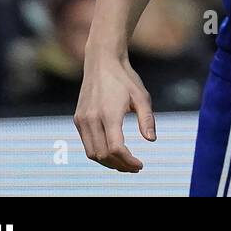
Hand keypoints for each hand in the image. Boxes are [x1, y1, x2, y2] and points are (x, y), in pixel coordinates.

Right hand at [74, 52, 155, 171]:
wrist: (102, 62)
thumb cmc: (125, 78)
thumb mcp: (142, 96)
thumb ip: (147, 119)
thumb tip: (151, 140)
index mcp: (108, 114)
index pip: (115, 148)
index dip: (128, 161)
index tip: (140, 165)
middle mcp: (91, 119)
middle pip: (102, 155)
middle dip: (119, 165)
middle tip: (134, 168)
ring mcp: (82, 120)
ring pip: (91, 153)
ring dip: (108, 163)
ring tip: (125, 164)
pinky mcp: (78, 119)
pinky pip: (87, 144)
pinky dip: (99, 153)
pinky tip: (113, 153)